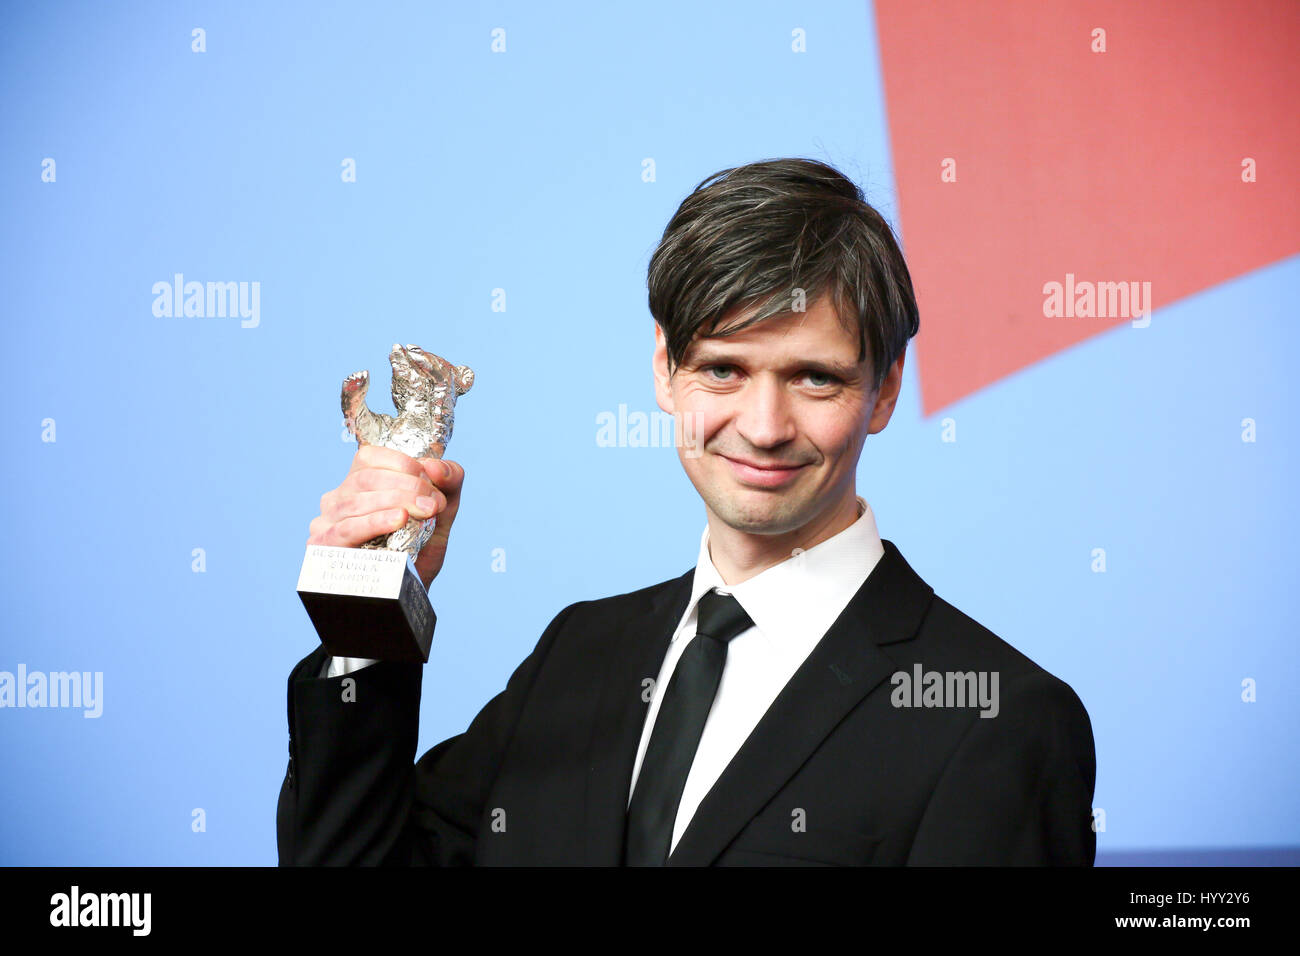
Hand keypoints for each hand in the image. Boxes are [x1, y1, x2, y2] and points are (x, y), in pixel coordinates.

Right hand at [307, 445, 464, 590]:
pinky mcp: (323, 549)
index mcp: (359, 483)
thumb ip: (448, 481)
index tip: (430, 481)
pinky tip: (398, 520)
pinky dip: (375, 521)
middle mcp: (337, 499)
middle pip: (366, 479)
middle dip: (406, 486)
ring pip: (355, 502)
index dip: (402, 464)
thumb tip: (436, 465)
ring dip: (395, 501)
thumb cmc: (421, 547)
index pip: (369, 457)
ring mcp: (326, 523)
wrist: (411, 592)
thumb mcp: (443, 511)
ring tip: (425, 511)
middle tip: (435, 503)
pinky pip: (347, 529)